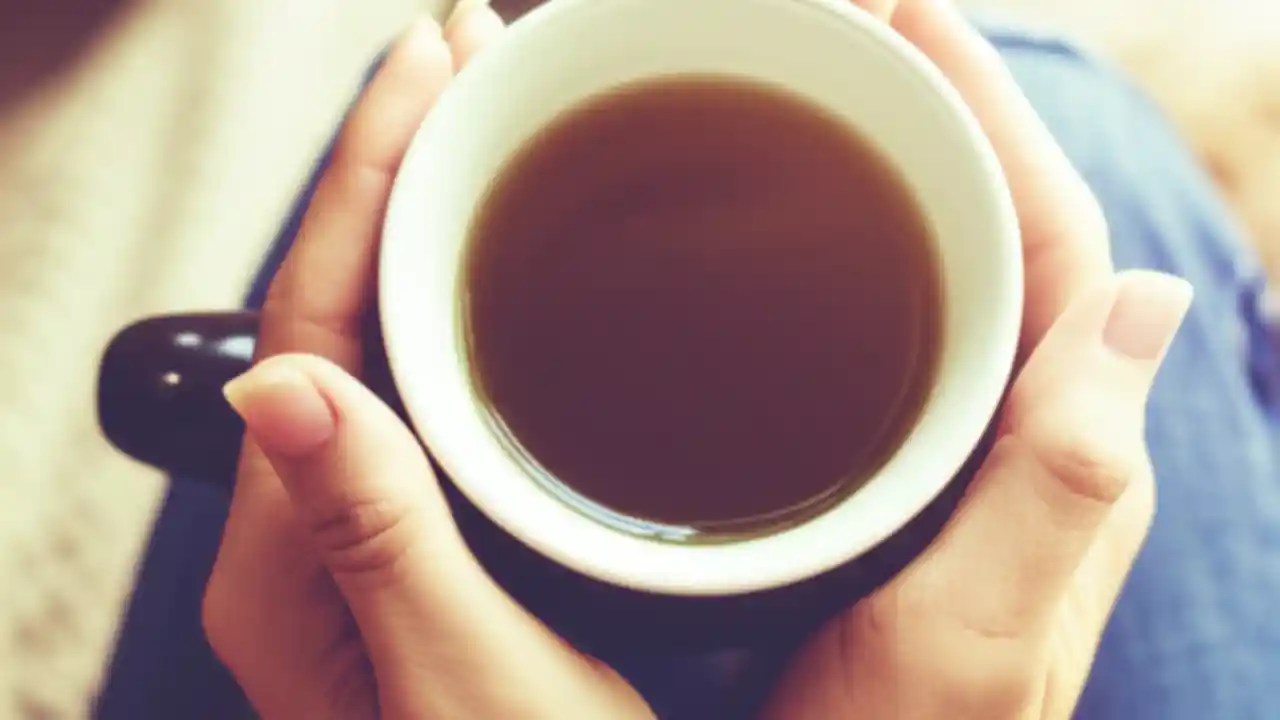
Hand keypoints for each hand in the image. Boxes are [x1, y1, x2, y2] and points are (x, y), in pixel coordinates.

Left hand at [202, 8, 651, 718]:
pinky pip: (432, 376)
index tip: (433, 67)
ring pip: (387, 327)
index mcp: (296, 554)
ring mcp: (371, 521)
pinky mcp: (432, 527)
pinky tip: (523, 246)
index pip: (309, 318)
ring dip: (435, 209)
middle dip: (399, 160)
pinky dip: (469, 287)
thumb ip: (381, 541)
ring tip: (496, 114)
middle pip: (338, 299)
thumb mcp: (471, 687)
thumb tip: (289, 383)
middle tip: (474, 54)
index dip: (367, 176)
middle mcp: (316, 521)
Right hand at [760, 1, 1191, 717]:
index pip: (1054, 244)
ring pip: (941, 278)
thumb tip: (1156, 295)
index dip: (992, 117)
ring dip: (891, 175)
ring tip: (815, 96)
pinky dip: (847, 262)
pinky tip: (781, 242)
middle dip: (938, 117)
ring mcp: (952, 457)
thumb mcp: (978, 633)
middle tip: (851, 30)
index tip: (910, 17)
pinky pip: (889, 336)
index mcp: (1058, 457)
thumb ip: (1062, 483)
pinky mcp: (888, 478)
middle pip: (1001, 237)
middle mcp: (1019, 442)